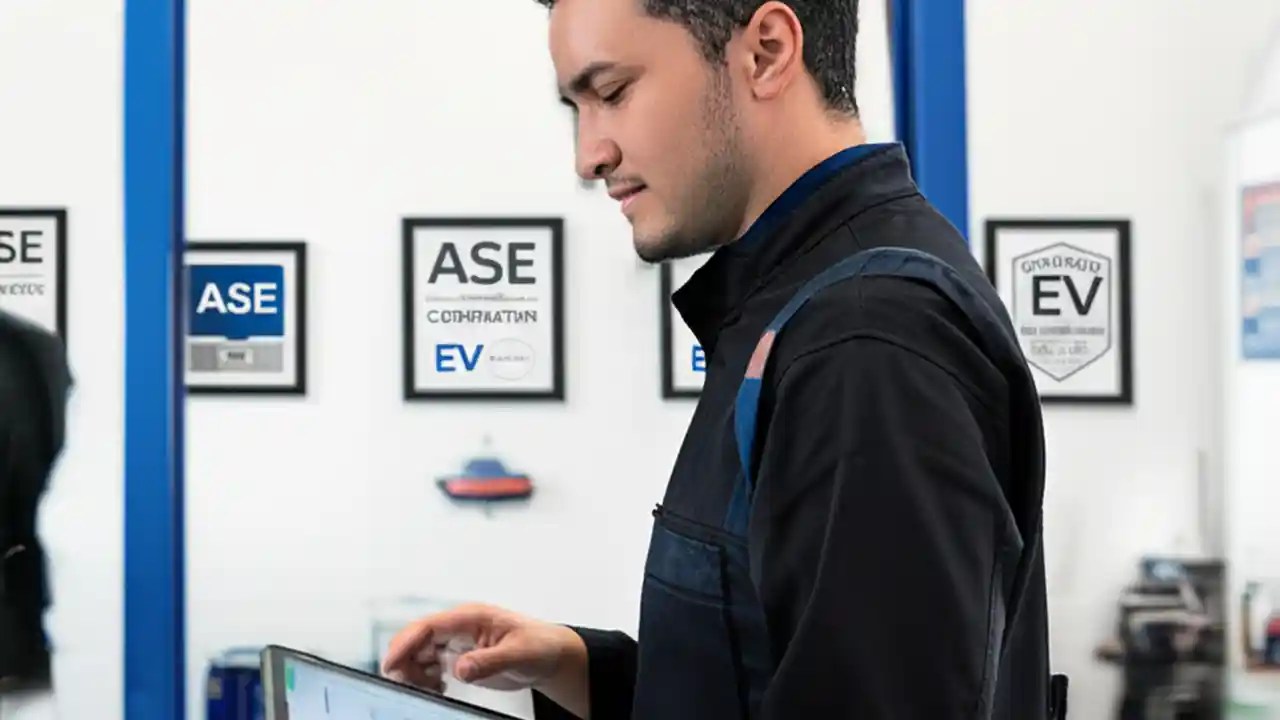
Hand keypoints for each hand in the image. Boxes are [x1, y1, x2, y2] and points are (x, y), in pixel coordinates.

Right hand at [380, 603, 587, 709]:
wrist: (551, 655)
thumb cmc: (539, 646)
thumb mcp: (518, 654)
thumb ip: (489, 661)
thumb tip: (459, 668)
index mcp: (471, 617)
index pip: (428, 626)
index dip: (405, 642)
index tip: (391, 663)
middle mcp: (460, 626)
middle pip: (417, 638)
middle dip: (405, 660)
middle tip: (407, 684)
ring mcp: (458, 641)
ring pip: (420, 652)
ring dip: (415, 671)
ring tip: (431, 688)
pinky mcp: (460, 655)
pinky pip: (431, 664)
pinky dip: (426, 677)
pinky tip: (439, 688)